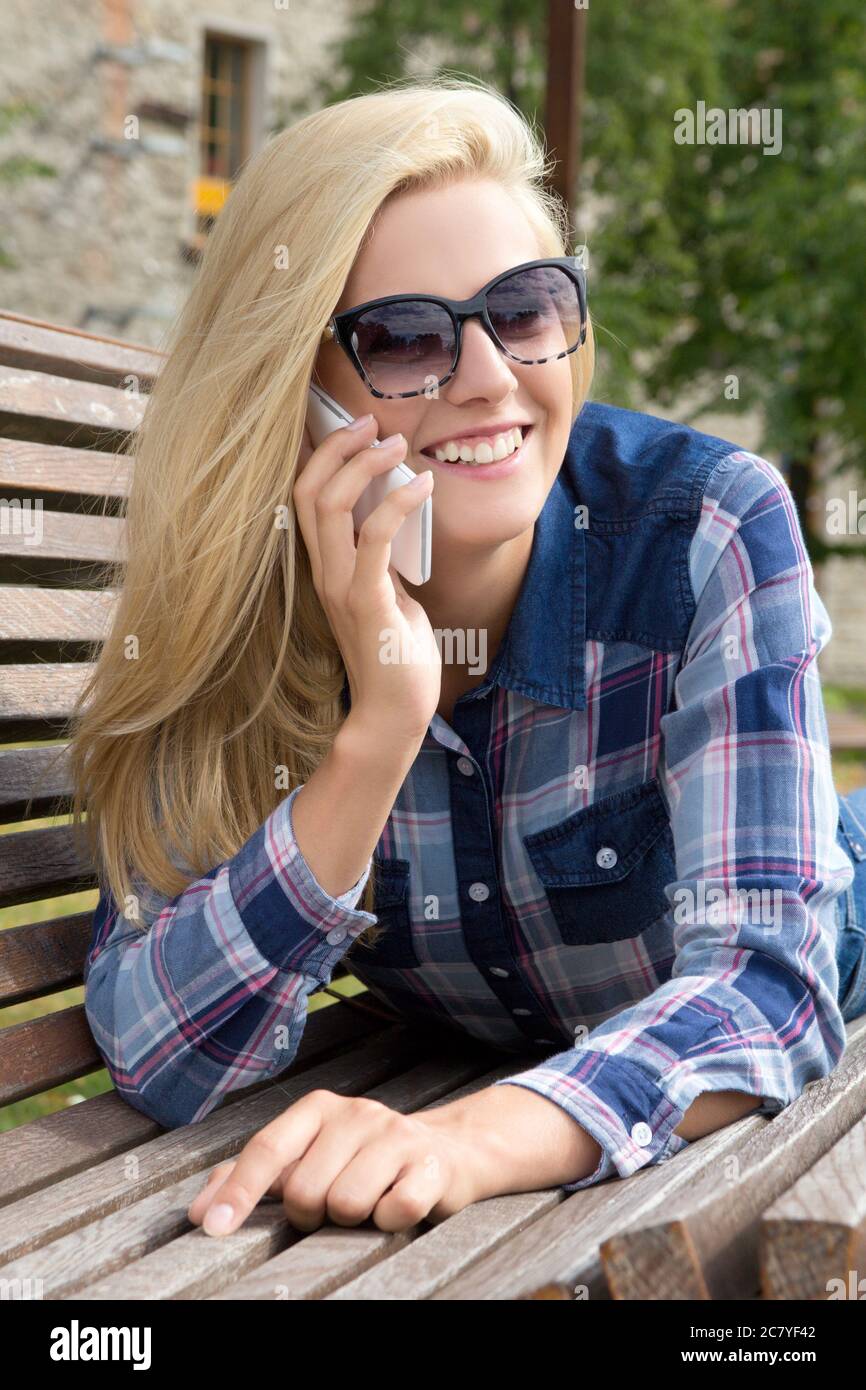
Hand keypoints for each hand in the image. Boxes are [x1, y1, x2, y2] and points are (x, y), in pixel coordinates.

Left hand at [187, 1089, 489, 1236]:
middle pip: (304, 1191)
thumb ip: (253, 1174)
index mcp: (319, 1107)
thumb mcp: (309, 1155)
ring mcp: (396, 1134)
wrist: (447, 1152)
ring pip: (346, 1205)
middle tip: (335, 1203)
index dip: (238, 1190)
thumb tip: (201, 1211)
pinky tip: (398, 1202)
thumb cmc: (363, 1160)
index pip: (268, 1148)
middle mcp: (356, 1112)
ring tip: (369, 1200)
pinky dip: (390, 1221)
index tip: (212, 1228)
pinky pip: (393, 1212)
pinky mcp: (430, 1164)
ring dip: (353, 1219)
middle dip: (312, 1213)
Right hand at [293, 415, 441, 742]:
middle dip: (338, 446)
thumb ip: (382, 559)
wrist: (394, 712)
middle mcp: (324, 572)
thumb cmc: (396, 656)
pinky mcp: (367, 602)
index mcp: (326, 567)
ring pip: (329, 506)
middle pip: (307, 490)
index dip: (324, 454)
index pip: (304, 496)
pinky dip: (397, 503)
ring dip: (364, 466)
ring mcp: (341, 587)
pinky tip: (423, 486)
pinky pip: (373, 538)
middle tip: (374, 423)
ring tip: (396, 445)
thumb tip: (394, 521)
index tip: (359, 428)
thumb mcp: (388, 593)